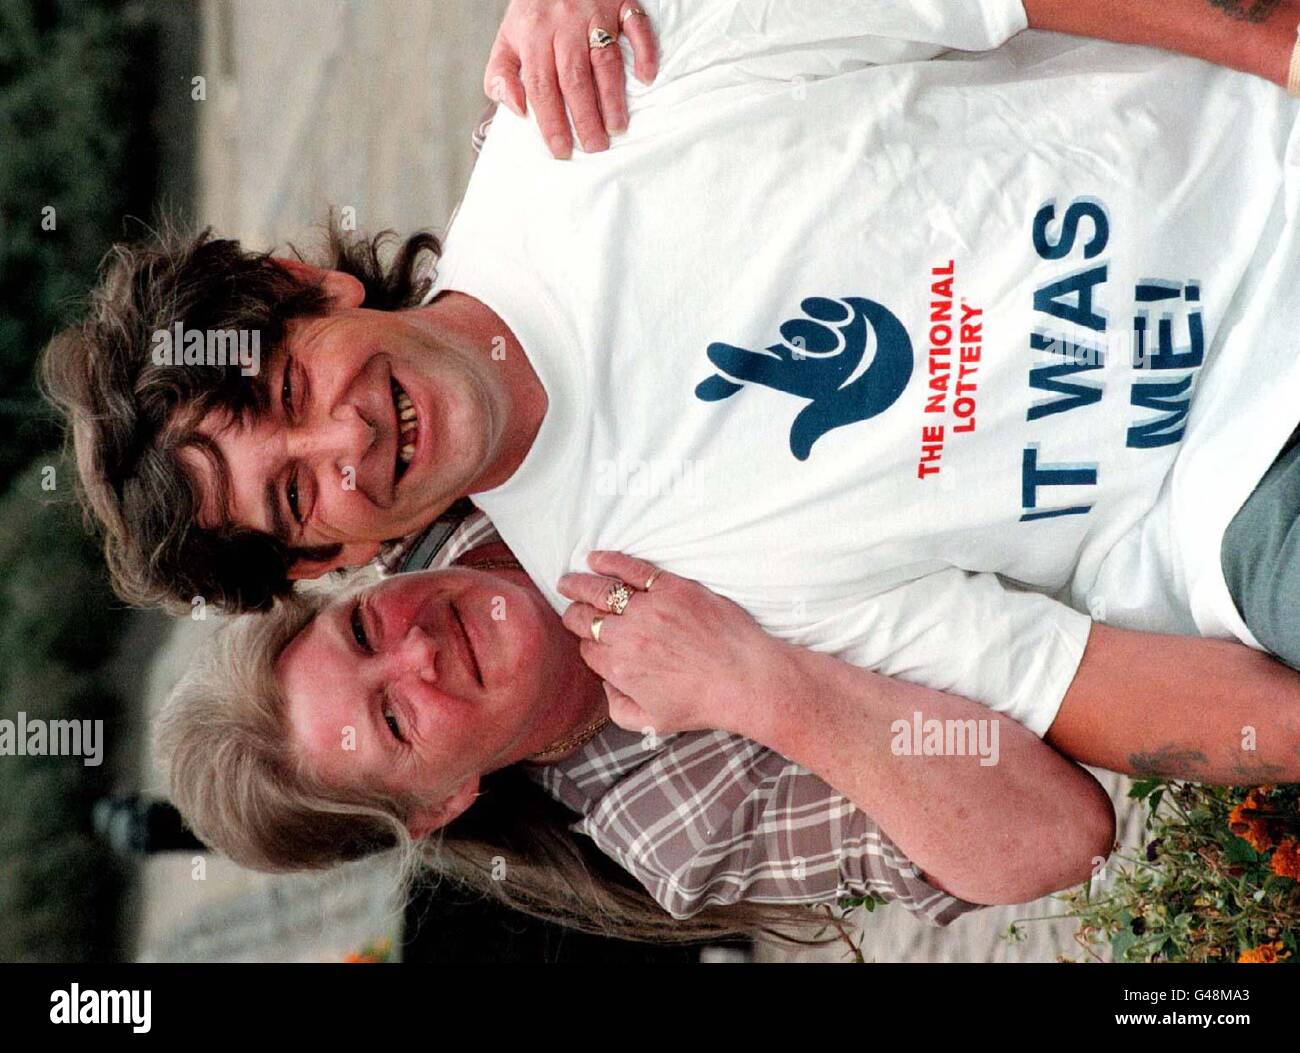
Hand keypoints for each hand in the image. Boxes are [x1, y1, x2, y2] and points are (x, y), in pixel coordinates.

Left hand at [484, 0, 657, 158]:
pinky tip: (647, 77)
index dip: (551, 120)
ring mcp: (594, 12)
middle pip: (574, 78)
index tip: (561, 149)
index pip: (541, 86)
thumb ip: (501, 75)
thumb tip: (516, 109)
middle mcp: (563, 25)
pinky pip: (635, 26)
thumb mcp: (507, 38)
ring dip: (612, 96)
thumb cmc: (535, 12)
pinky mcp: (619, 0)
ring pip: (605, 59)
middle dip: (585, 117)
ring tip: (617, 127)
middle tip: (595, 147)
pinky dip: (644, 51)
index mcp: (533, 35)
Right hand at [558, 551, 794, 736]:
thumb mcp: (653, 723)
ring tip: (567, 581)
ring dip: (578, 584)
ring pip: (600, 589)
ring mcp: (649, 607)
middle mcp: (627, 635)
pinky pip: (632, 568)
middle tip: (571, 608)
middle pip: (584, 617)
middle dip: (574, 613)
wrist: (746, 678)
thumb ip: (618, 709)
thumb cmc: (703, 702)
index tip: (591, 640)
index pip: (587, 647)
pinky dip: (609, 561)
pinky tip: (596, 559)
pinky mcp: (672, 587)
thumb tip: (606, 685)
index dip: (587, 643)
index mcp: (619, 668)